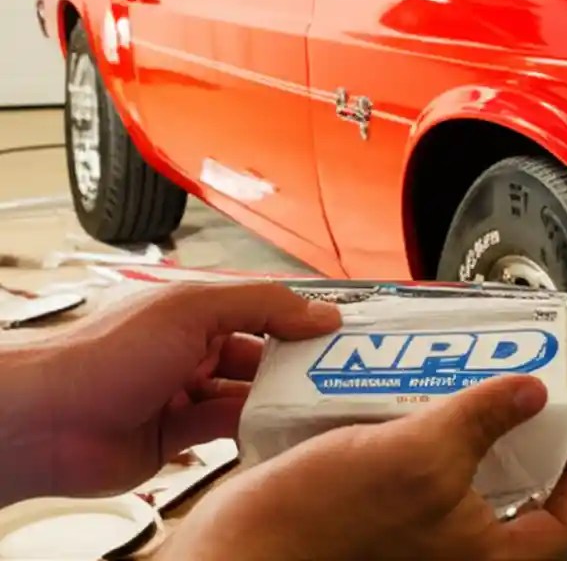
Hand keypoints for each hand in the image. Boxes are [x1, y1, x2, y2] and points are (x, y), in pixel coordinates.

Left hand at [0, 283, 340, 504]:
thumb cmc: (101, 354)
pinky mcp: (176, 437)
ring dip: (277, 402)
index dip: (303, 323)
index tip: (342, 338)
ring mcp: (184, 393)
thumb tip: (320, 311)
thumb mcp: (192, 310)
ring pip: (248, 396)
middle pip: (261, 356)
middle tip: (339, 378)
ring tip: (313, 408)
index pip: (264, 310)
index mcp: (195, 310)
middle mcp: (191, 349)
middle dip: (297, 368)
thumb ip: (261, 306)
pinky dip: (252, 432)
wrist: (46, 422)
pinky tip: (276, 432)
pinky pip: (227, 431)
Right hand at [159, 375, 566, 560]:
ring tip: (463, 392)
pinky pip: (419, 488)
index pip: (562, 521)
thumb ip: (483, 419)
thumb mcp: (419, 453)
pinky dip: (422, 449)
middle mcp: (455, 558)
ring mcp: (416, 547)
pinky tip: (408, 411)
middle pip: (513, 500)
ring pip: (463, 489)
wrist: (239, 552)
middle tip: (515, 398)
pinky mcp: (379, 530)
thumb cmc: (321, 525)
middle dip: (516, 443)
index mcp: (485, 558)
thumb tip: (531, 392)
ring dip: (467, 439)